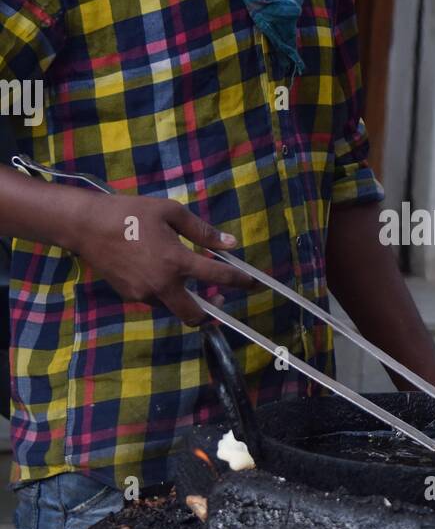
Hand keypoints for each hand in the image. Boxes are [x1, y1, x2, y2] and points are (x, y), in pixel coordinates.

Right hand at [69, 192, 252, 324]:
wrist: (87, 226)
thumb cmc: (131, 213)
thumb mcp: (170, 212)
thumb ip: (202, 231)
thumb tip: (230, 244)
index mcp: (175, 261)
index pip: (217, 277)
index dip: (240, 281)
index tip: (253, 283)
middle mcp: (162, 284)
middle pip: (194, 315)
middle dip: (210, 313)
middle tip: (219, 298)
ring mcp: (144, 294)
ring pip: (173, 306)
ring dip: (184, 298)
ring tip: (184, 276)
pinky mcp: (130, 296)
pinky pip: (155, 299)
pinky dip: (164, 290)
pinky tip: (157, 271)